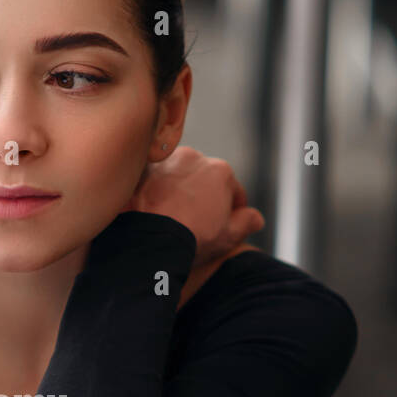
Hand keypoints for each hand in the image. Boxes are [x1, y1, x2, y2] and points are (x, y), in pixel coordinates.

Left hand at [120, 146, 264, 267]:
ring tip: (170, 216)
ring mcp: (166, 161)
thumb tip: (256, 218)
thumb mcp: (228, 236)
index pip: (232, 190)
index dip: (232, 210)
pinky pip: (152, 180)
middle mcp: (194, 157)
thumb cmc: (192, 238)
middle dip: (202, 197)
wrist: (150, 239)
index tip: (225, 224)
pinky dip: (153, 191)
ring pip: (177, 176)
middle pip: (203, 179)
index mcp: (221, 171)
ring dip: (177, 190)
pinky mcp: (140, 169)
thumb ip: (246, 223)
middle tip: (194, 222)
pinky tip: (151, 210)